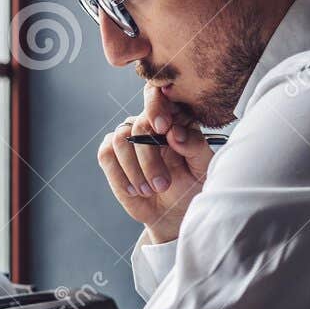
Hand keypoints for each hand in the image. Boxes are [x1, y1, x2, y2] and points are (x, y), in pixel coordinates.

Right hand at [97, 85, 214, 244]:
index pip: (161, 96)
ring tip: (150, 190)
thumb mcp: (203, 167)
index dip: (156, 107)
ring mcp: (128, 137)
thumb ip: (194, 146)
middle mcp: (150, 123)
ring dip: (135, 169)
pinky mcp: (111, 155)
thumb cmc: (192, 185)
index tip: (163, 128)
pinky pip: (106, 155)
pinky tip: (134, 190)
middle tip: (163, 184)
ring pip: (121, 140)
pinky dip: (119, 175)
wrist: (174, 212)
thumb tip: (174, 133)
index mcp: (176, 118)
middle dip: (149, 158)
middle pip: (139, 124)